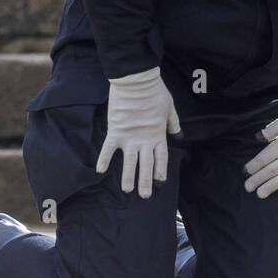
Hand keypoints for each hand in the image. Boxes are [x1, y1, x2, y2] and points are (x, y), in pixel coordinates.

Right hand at [96, 67, 180, 197]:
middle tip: (144, 196)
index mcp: (158, 134)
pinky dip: (103, 159)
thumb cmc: (155, 92)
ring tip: (127, 190)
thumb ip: (173, 123)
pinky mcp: (115, 131)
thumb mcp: (170, 107)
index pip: (160, 158)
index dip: (160, 171)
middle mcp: (144, 140)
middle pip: (145, 165)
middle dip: (145, 181)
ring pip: (128, 162)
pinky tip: (99, 171)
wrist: (137, 82)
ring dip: (127, 177)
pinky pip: (108, 149)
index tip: (160, 183)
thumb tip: (178, 135)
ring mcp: (129, 137)